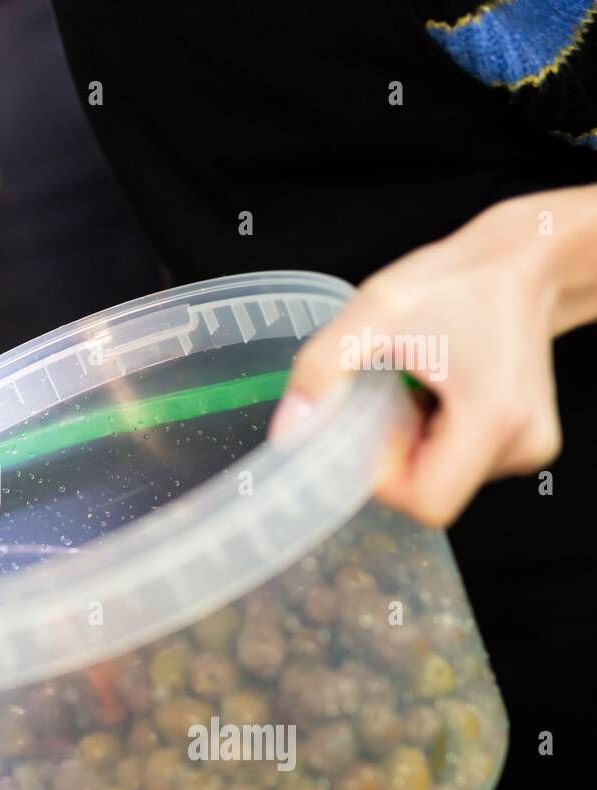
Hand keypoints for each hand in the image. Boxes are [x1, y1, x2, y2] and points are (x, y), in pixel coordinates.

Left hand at [271, 186, 596, 526]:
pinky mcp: (525, 443)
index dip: (385, 477)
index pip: (428, 502)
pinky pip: (461, 466)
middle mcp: (521, 442)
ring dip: (415, 444)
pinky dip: (436, 438)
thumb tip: (288, 430)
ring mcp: (528, 446)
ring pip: (444, 481)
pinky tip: (438, 393)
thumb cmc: (457, 281)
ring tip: (421, 385)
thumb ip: (323, 369)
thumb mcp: (374, 312)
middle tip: (395, 394)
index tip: (373, 428)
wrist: (523, 261)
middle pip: (432, 495)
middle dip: (396, 454)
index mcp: (492, 417)